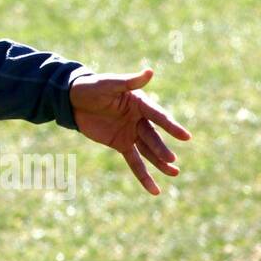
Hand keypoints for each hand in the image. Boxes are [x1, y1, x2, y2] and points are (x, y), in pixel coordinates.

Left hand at [69, 67, 191, 194]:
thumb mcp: (109, 83)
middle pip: (153, 136)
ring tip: (174, 173)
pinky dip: (144, 175)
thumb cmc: (93, 87)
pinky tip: (155, 189)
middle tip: (172, 159)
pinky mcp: (121, 144)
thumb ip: (129, 81)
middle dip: (161, 148)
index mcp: (140, 103)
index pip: (158, 116)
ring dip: (160, 163)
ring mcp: (131, 133)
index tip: (186, 137)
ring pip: (148, 151)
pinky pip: (134, 161)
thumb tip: (150, 71)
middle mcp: (139, 119)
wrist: (74, 99)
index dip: (171, 126)